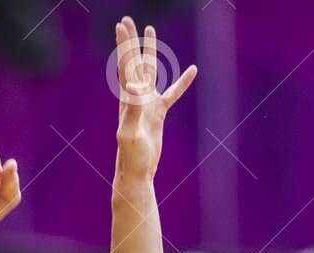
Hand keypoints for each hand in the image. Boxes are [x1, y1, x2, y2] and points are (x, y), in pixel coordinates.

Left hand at [114, 16, 195, 180]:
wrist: (138, 172)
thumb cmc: (131, 155)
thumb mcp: (131, 132)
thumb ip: (132, 109)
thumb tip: (134, 87)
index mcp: (128, 98)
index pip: (126, 64)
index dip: (124, 44)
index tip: (121, 24)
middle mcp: (136, 96)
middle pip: (134, 61)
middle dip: (131, 40)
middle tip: (128, 19)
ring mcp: (147, 103)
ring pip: (150, 70)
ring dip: (150, 51)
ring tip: (151, 30)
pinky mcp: (158, 113)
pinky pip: (173, 93)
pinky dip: (182, 82)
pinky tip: (193, 71)